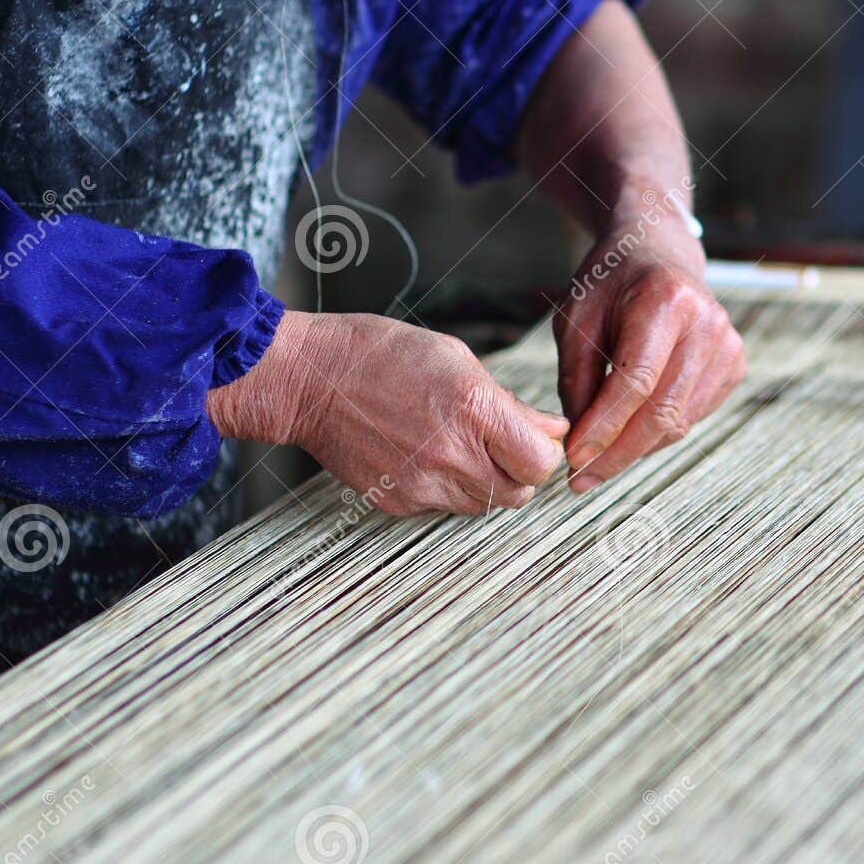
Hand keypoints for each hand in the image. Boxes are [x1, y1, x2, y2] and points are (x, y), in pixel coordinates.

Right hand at [207, 310, 567, 514]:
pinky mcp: (399, 502)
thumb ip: (510, 404)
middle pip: (519, 493)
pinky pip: (444, 508)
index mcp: (474, 409)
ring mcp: (423, 483)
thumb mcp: (458, 360)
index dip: (544, 453)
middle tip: (504, 447)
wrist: (311, 379)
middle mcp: (452, 452)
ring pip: (484, 505)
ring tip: (462, 448)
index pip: (540, 462)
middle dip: (520, 472)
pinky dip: (448, 489)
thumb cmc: (383, 356)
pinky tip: (428, 456)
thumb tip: (552, 430)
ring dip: (487, 483)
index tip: (536, 439)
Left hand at [554, 219, 745, 491]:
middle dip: (619, 453)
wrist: (658, 253)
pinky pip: (692, 417)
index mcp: (666, 300)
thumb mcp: (576, 319)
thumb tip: (580, 445)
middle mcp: (707, 323)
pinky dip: (658, 432)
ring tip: (598, 456)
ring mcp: (728, 345)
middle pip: (663, 411)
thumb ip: (576, 380)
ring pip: (679, 423)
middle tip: (582, 480)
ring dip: (635, 448)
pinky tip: (630, 427)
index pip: (636, 381)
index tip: (574, 459)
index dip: (604, 427)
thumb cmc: (610, 284)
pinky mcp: (734, 365)